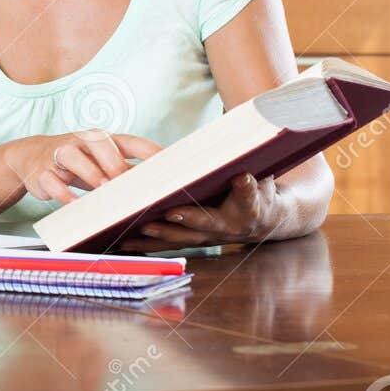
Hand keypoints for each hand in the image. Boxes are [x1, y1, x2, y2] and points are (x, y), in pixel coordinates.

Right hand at [8, 130, 161, 205]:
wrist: (32, 157)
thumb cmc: (79, 162)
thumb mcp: (104, 163)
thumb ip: (129, 172)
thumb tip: (163, 184)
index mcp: (103, 141)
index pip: (130, 142)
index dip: (149, 151)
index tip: (168, 164)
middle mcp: (81, 142)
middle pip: (98, 142)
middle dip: (114, 162)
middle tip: (128, 182)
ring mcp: (59, 154)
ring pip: (71, 155)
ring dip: (89, 171)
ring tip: (103, 188)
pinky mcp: (42, 171)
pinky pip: (50, 179)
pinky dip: (62, 192)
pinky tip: (74, 204)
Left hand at [121, 172, 291, 251]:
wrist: (263, 220)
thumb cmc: (258, 190)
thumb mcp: (262, 175)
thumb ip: (250, 165)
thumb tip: (243, 146)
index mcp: (250, 206)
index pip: (250, 196)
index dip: (246, 188)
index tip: (243, 178)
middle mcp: (229, 225)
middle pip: (208, 222)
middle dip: (190, 217)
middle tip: (172, 211)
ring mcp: (209, 236)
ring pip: (184, 236)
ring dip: (162, 233)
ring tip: (141, 227)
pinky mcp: (193, 240)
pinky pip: (169, 243)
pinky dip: (148, 244)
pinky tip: (126, 242)